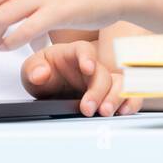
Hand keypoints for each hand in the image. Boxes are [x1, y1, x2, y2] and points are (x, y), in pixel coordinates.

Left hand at [22, 40, 143, 116]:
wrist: (50, 88)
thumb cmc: (43, 72)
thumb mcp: (31, 70)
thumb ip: (33, 70)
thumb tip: (40, 73)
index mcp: (73, 53)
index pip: (84, 50)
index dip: (87, 57)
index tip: (87, 67)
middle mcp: (92, 65)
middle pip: (103, 72)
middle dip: (98, 91)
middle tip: (88, 107)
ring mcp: (103, 80)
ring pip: (119, 83)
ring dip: (116, 97)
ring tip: (105, 112)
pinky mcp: (111, 94)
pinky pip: (128, 95)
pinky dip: (130, 102)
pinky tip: (123, 111)